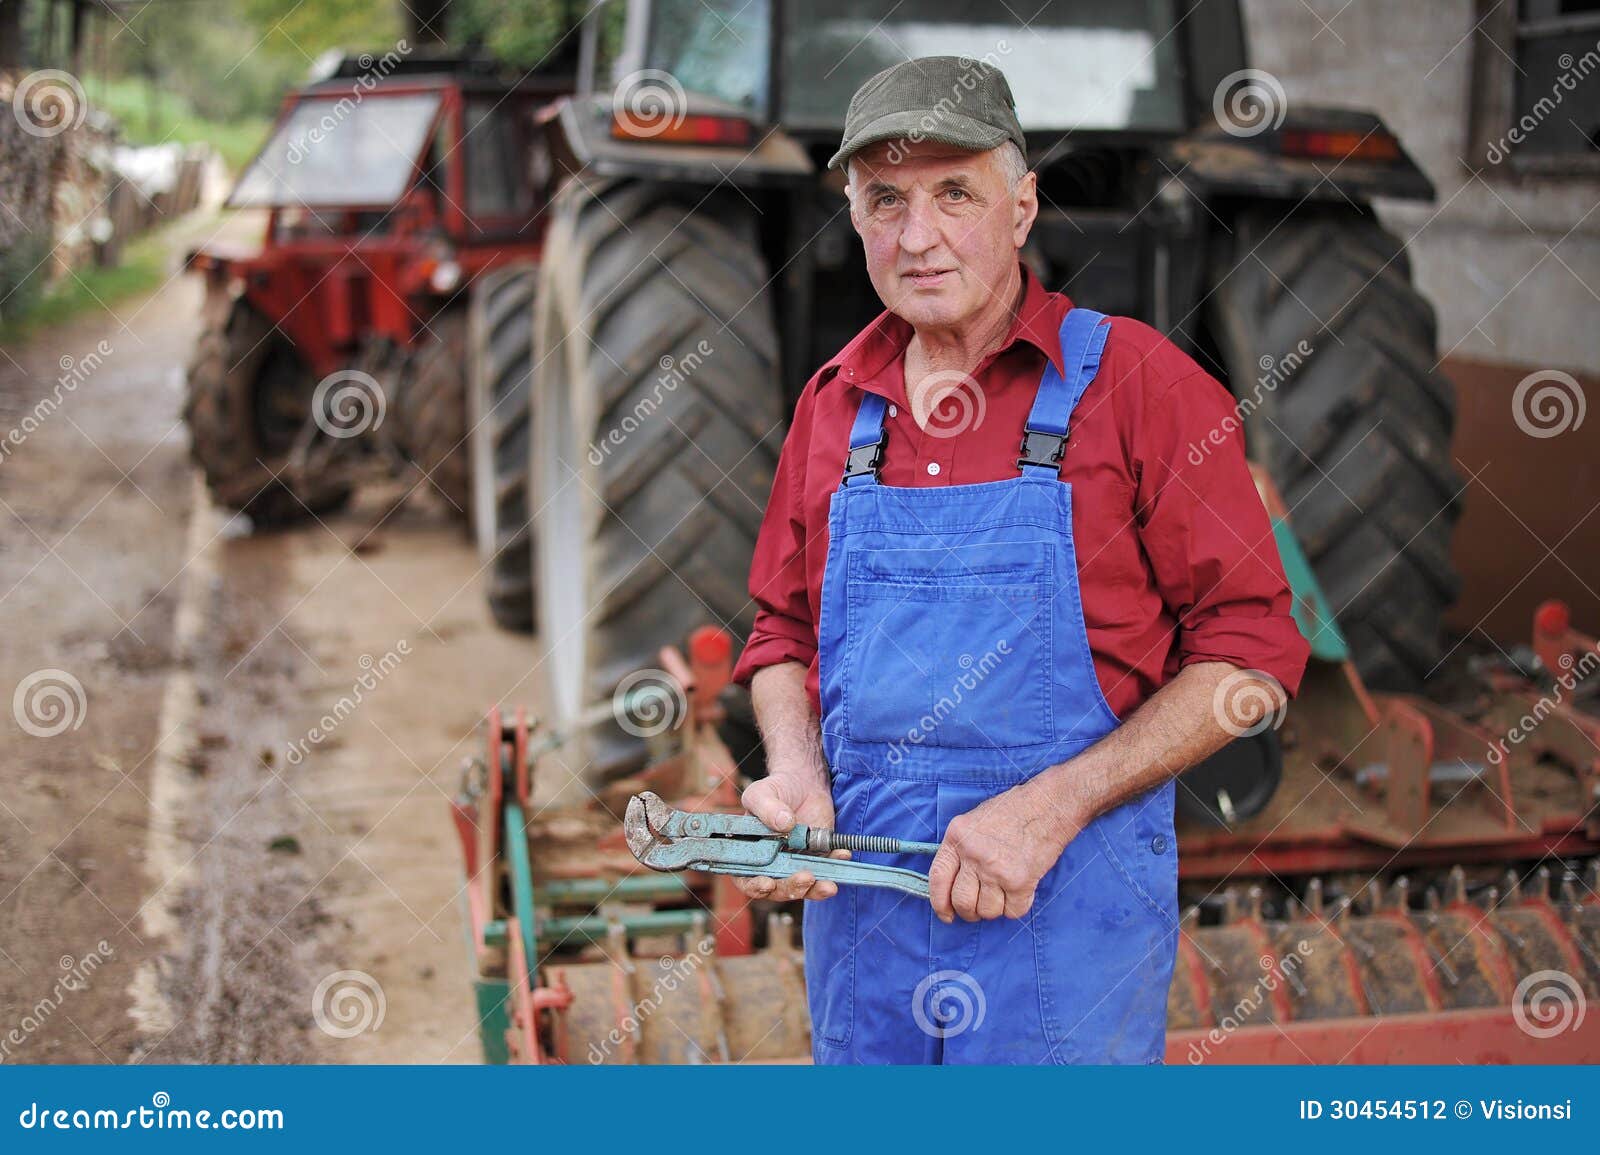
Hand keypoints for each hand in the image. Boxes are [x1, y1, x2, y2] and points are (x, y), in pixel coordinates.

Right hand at [733, 773, 847, 902]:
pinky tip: (842, 854)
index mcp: (750, 854)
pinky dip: (835, 867)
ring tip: (829, 885)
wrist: (803, 782)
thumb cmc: (775, 789)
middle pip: (778, 888)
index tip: (767, 883)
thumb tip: (784, 824)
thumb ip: (767, 809)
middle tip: (805, 878)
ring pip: (803, 887)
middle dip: (792, 889)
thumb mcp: (761, 793)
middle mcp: (771, 864)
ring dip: (815, 889)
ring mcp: (795, 863)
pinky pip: (826, 869)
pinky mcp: (817, 857)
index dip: (755, 886)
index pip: (746, 879)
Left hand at [928, 779, 1083, 922]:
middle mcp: (974, 855)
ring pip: (987, 911)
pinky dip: (1015, 908)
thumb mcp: (973, 821)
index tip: (946, 914)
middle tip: (976, 908)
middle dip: (968, 912)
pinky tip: (1018, 892)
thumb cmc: (1011, 810)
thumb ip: (960, 849)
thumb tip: (952, 883)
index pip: (938, 879)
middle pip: (962, 902)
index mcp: (957, 837)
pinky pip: (1012, 912)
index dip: (939, 903)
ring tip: (1001, 894)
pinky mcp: (1021, 881)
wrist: (1048, 805)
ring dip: (993, 909)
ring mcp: (997, 870)